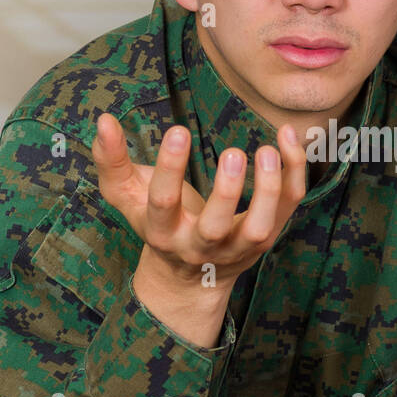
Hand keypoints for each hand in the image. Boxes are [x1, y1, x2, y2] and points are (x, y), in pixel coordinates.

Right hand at [91, 113, 306, 288]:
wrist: (189, 276)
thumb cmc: (157, 222)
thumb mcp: (127, 196)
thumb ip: (111, 160)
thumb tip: (103, 120)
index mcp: (162, 232)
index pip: (163, 205)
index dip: (169, 170)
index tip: (178, 130)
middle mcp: (200, 245)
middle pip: (215, 228)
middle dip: (226, 193)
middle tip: (231, 153)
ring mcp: (237, 246)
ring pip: (259, 227)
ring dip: (268, 191)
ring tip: (267, 150)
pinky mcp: (265, 238)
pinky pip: (287, 208)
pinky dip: (293, 175)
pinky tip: (288, 139)